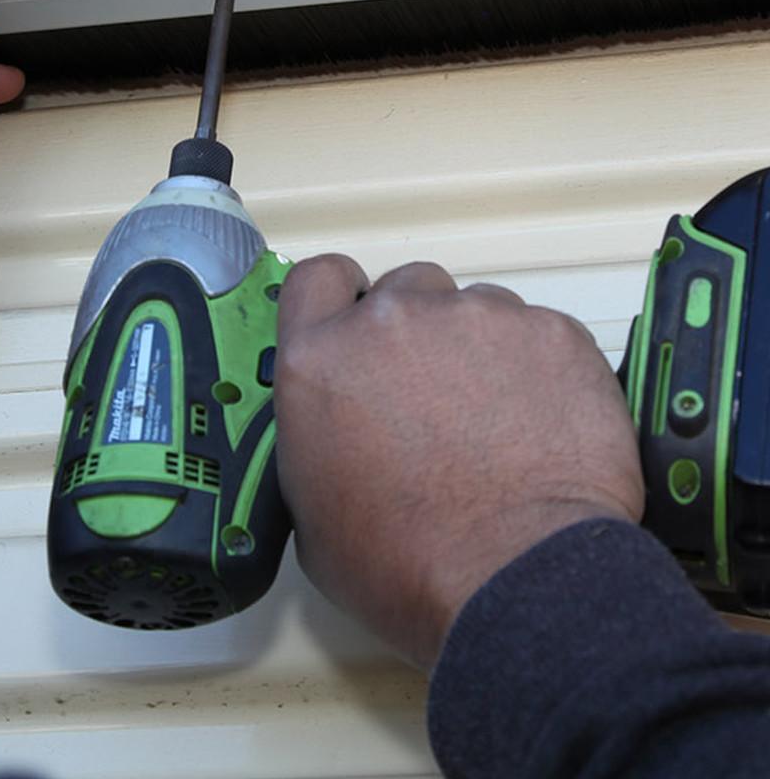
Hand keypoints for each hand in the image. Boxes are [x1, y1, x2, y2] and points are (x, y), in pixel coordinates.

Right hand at [274, 257, 643, 668]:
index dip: (343, 297)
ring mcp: (475, 318)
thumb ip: (317, 433)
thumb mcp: (310, 509)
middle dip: (419, 331)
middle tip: (437, 396)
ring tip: (499, 422)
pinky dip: (540, 369)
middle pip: (405, 289)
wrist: (514, 582)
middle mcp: (390, 321)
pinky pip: (539, 334)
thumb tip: (341, 427)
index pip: (319, 278)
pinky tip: (543, 428)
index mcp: (319, 359)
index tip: (360, 321)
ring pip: (476, 309)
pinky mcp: (549, 333)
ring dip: (480, 350)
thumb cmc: (407, 565)